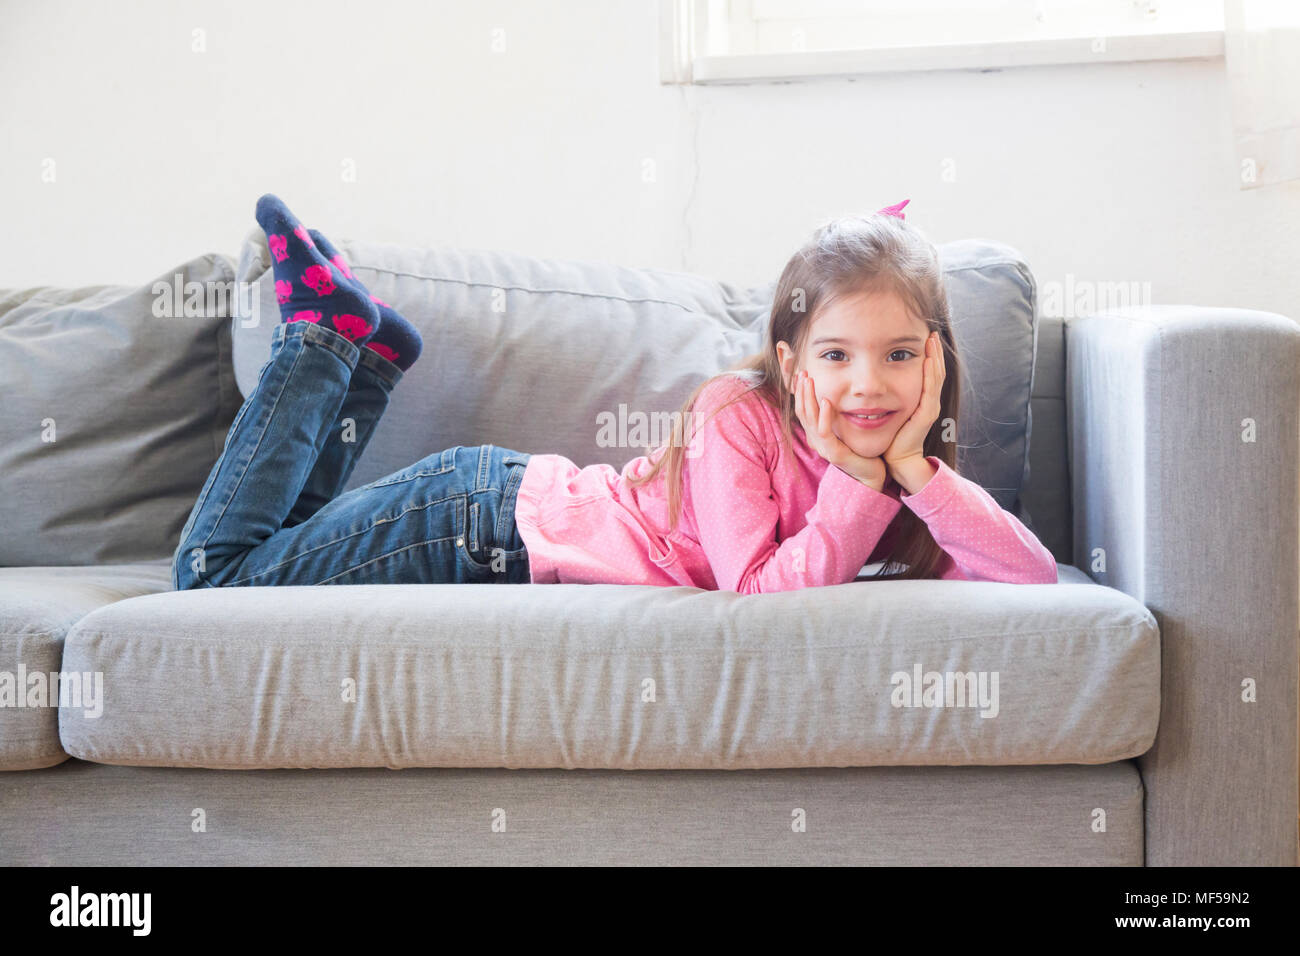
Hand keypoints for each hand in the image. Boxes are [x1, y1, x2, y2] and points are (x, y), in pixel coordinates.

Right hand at [793, 368, 887, 491]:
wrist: (871, 475)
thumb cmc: (861, 450)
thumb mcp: (847, 428)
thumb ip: (840, 414)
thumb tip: (838, 393)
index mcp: (817, 434)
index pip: (803, 410)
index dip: (801, 392)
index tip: (802, 374)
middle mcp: (816, 441)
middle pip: (802, 412)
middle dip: (801, 391)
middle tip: (802, 372)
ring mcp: (823, 447)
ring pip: (809, 419)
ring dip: (808, 398)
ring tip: (809, 381)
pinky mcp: (834, 453)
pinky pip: (824, 432)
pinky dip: (824, 416)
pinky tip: (827, 401)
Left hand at [883, 330, 945, 473]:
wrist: (898, 459)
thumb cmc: (891, 437)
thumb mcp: (891, 410)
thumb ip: (889, 396)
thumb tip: (876, 381)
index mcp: (922, 399)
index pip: (928, 372)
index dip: (929, 354)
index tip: (926, 336)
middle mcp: (929, 401)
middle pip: (935, 370)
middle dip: (934, 351)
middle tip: (932, 332)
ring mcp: (929, 407)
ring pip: (935, 377)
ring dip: (934, 357)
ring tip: (932, 340)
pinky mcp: (926, 414)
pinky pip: (929, 390)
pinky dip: (929, 374)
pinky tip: (927, 360)